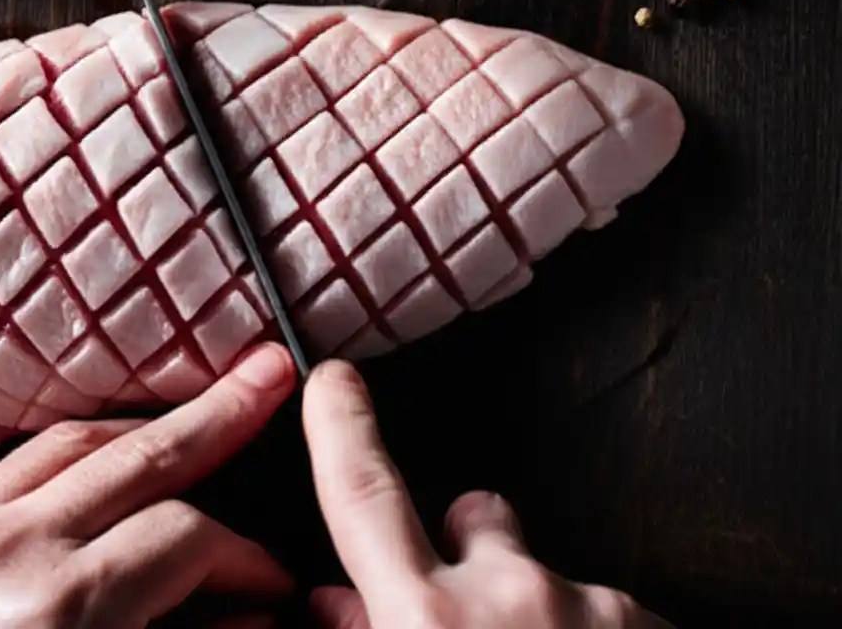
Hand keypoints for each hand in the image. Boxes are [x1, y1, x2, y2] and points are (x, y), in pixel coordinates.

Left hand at [0, 344, 296, 628]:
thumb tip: (256, 612)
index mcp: (59, 613)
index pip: (185, 536)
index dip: (245, 556)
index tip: (270, 581)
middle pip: (135, 457)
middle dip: (214, 418)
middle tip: (265, 379)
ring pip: (64, 444)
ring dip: (137, 431)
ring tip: (190, 418)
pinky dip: (56, 466)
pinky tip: (91, 467)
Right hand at [302, 361, 671, 628]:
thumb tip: (339, 605)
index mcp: (429, 621)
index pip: (365, 496)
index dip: (341, 429)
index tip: (334, 381)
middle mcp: (512, 597)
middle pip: (481, 514)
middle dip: (473, 536)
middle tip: (473, 607)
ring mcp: (592, 608)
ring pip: (553, 575)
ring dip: (541, 610)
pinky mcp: (651, 624)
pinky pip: (610, 612)